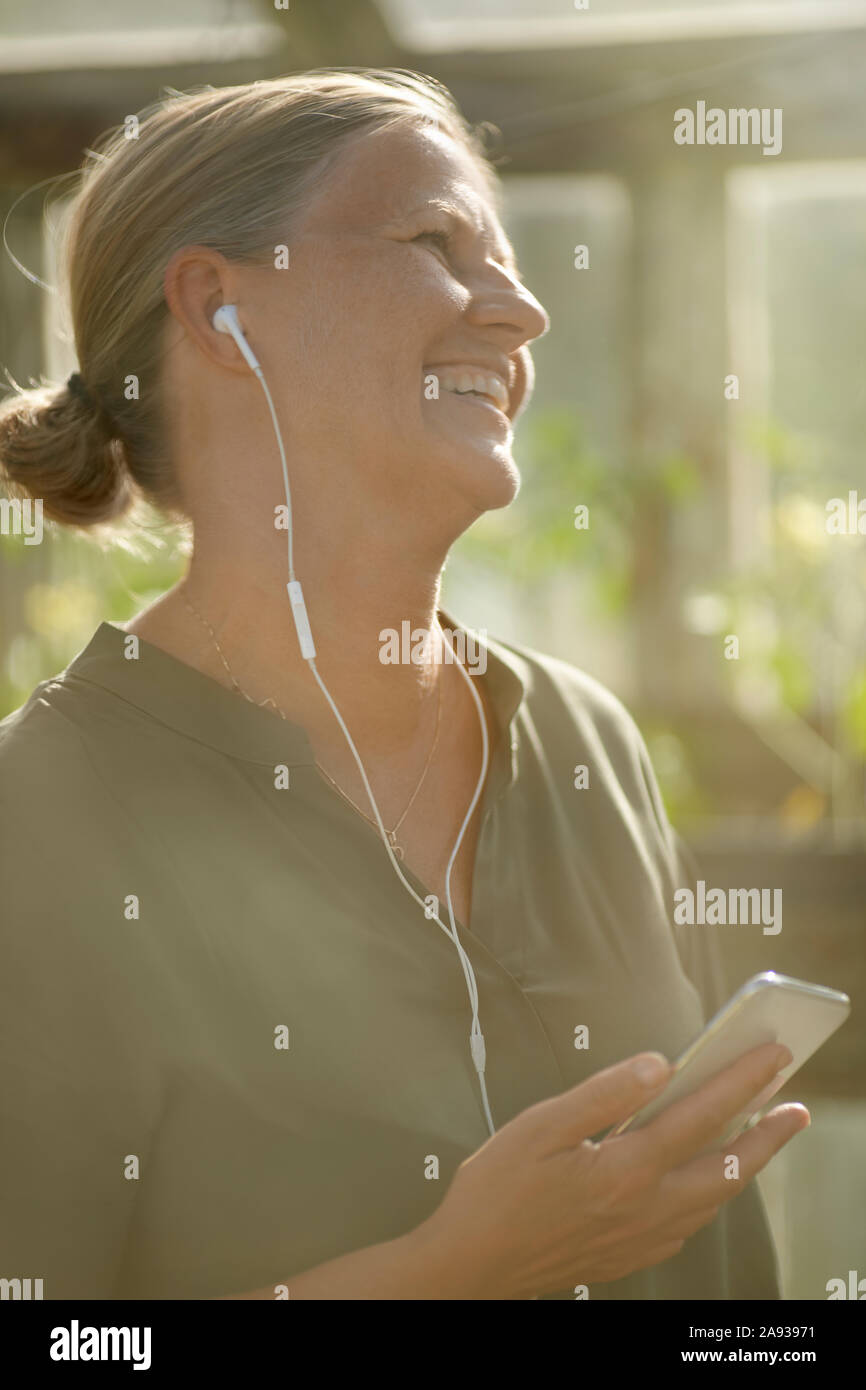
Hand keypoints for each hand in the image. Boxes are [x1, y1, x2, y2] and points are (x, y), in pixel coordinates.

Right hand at [417, 1042, 807, 1298]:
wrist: (473, 1265)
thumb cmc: (497, 1190)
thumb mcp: (541, 1126)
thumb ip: (604, 1093)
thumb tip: (659, 1064)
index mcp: (626, 1169)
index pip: (700, 1114)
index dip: (740, 1081)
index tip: (771, 1056)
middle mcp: (646, 1207)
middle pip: (727, 1167)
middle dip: (768, 1135)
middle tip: (795, 1109)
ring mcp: (642, 1238)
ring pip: (713, 1201)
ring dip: (743, 1167)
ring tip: (759, 1140)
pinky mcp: (629, 1256)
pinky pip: (688, 1226)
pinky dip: (709, 1199)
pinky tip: (701, 1186)